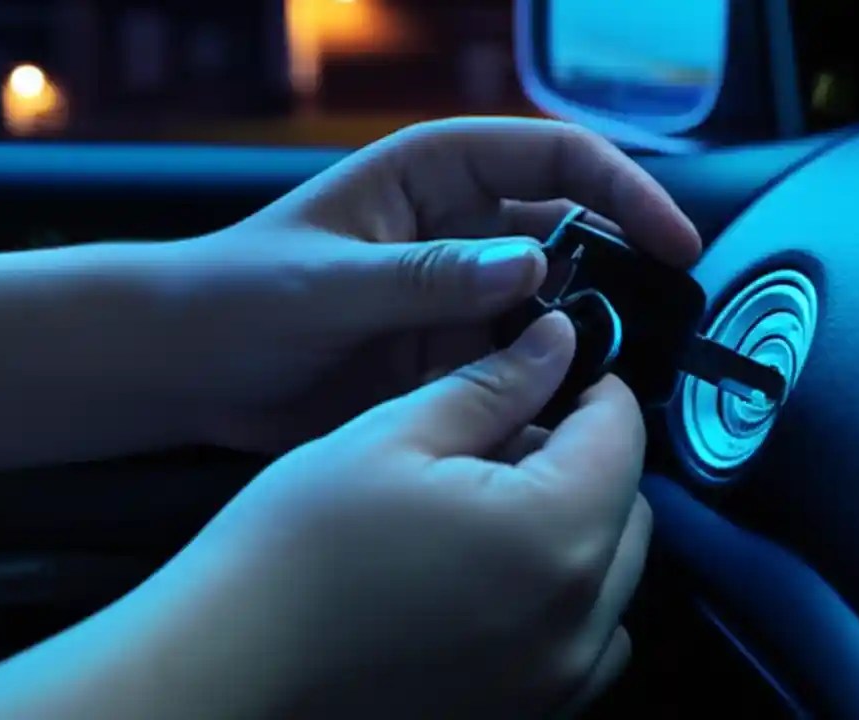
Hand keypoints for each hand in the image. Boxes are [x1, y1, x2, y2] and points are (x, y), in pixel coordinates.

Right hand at [135, 313, 649, 717]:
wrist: (228, 671)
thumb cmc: (297, 543)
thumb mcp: (394, 436)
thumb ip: (495, 385)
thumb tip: (561, 337)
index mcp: (554, 532)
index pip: (622, 434)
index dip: (592, 386)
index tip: (551, 370)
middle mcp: (579, 617)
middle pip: (630, 508)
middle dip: (586, 459)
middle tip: (505, 440)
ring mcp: (560, 678)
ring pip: (616, 578)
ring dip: (581, 530)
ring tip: (495, 513)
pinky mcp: (533, 713)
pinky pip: (589, 643)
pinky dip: (566, 599)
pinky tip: (493, 581)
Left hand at [165, 117, 699, 451]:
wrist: (183, 369)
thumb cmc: (234, 296)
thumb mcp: (328, 282)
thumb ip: (428, 276)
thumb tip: (536, 264)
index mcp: (436, 174)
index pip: (557, 160)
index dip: (626, 192)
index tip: (675, 244)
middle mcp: (464, 230)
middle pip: (575, 238)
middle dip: (621, 279)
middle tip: (660, 334)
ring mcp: (463, 297)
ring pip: (557, 313)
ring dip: (588, 345)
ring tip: (615, 388)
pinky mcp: (454, 357)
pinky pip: (523, 369)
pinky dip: (548, 393)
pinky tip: (564, 420)